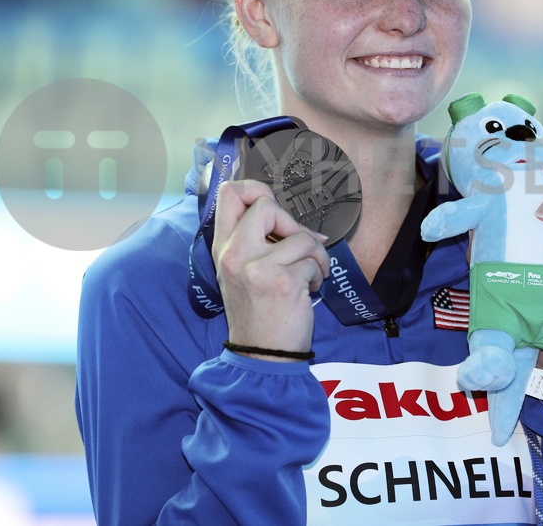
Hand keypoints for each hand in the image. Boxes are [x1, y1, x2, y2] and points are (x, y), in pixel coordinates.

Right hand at [211, 180, 329, 359]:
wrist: (262, 355)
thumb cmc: (258, 312)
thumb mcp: (240, 273)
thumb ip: (253, 241)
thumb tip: (283, 213)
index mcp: (223, 249)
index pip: (228, 194)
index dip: (254, 188)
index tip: (273, 206)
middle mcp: (235, 254)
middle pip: (265, 203)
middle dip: (292, 222)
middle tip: (300, 245)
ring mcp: (258, 268)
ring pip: (302, 236)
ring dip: (316, 256)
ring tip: (310, 274)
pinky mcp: (283, 282)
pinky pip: (314, 261)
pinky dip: (319, 274)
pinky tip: (309, 291)